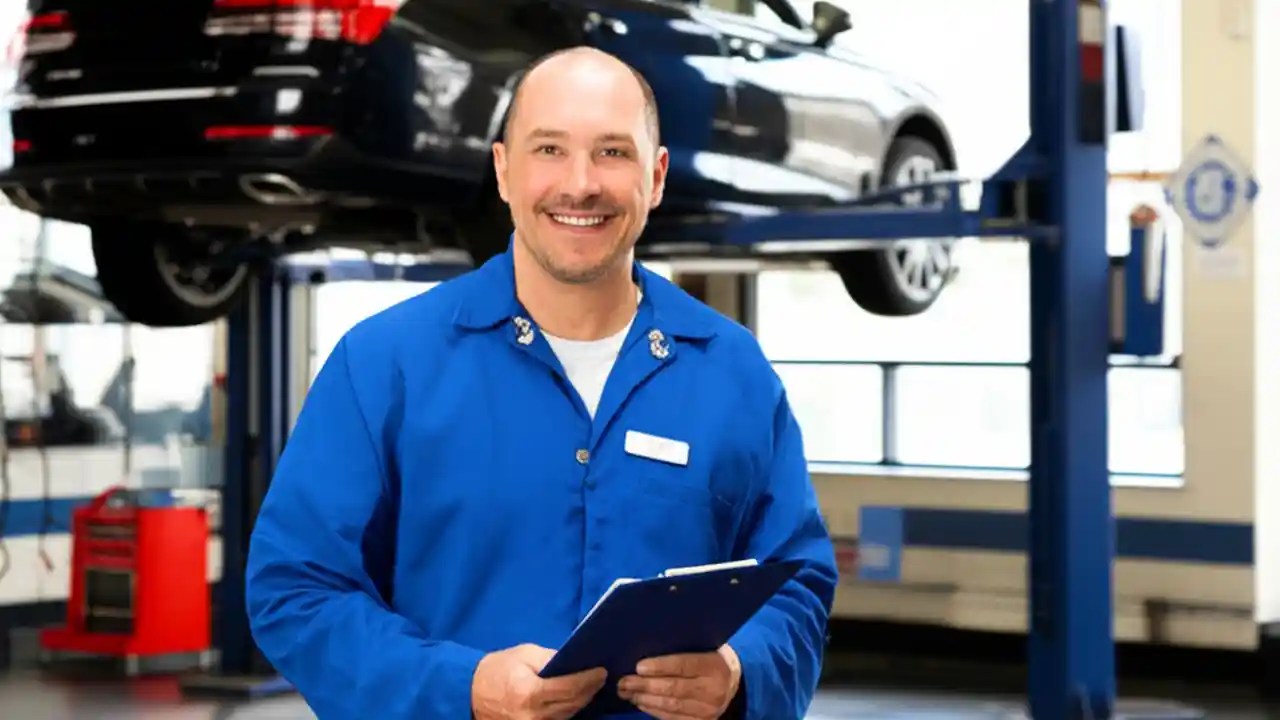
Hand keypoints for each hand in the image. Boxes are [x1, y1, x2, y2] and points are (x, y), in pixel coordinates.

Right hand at [471, 643, 606, 719]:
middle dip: (589, 691)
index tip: (601, 671)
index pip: (569, 689)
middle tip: (601, 678)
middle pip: (571, 705)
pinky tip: (576, 700)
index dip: (588, 681)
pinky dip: (568, 711)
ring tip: (592, 687)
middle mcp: (532, 716)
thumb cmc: (498, 669)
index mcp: (530, 693)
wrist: (470, 692)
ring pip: (566, 716)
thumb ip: (551, 660)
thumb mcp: (525, 654)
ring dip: (581, 702)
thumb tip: (576, 663)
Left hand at [616, 644, 741, 718]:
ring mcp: (708, 710)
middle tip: (624, 681)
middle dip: (645, 685)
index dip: (660, 666)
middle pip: (674, 688)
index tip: (639, 666)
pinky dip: (654, 711)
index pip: (684, 665)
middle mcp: (713, 690)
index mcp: (713, 666)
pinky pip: (673, 719)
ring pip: (671, 706)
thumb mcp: (704, 648)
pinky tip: (641, 703)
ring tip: (628, 692)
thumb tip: (646, 649)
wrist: (734, 682)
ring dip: (645, 699)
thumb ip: (681, 650)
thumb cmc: (711, 658)